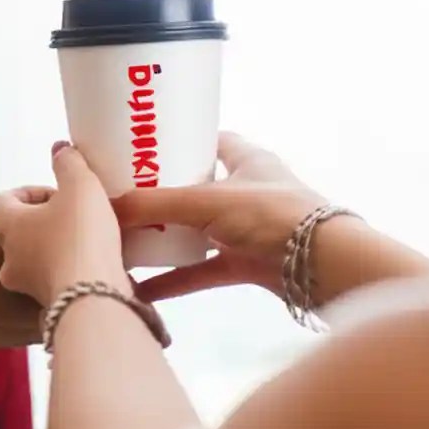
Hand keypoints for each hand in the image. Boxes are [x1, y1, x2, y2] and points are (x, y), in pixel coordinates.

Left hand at [0, 142, 129, 305]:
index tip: (53, 194)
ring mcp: (25, 290)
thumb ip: (69, 164)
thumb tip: (61, 150)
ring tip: (90, 248)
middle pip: (18, 236)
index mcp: (7, 226)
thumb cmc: (79, 237)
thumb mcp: (80, 187)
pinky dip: (70, 281)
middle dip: (43, 227)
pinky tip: (95, 276)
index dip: (26, 194)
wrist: (92, 301)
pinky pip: (54, 290)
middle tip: (73, 222)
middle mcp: (9, 260)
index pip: (0, 202)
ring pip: (36, 265)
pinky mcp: (47, 313)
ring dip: (56, 254)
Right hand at [112, 132, 326, 301]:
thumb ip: (154, 204)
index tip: (143, 148)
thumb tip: (104, 207)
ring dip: (166, 237)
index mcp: (247, 159)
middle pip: (196, 188)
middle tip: (121, 196)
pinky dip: (174, 280)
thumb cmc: (274, 216)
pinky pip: (202, 271)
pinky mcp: (247, 265)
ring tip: (124, 239)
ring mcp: (248, 230)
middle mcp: (248, 191)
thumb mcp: (207, 201)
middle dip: (161, 194)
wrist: (325, 268)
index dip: (180, 141)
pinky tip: (143, 288)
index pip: (211, 140)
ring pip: (197, 231)